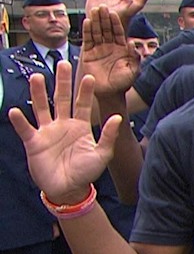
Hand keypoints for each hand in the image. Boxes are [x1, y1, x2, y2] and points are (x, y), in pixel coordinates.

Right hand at [7, 63, 122, 203]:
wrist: (68, 189)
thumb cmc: (86, 172)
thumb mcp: (102, 154)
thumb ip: (108, 136)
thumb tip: (118, 117)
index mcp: (81, 126)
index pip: (83, 104)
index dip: (85, 91)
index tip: (89, 76)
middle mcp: (64, 125)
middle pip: (62, 99)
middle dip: (63, 82)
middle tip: (63, 64)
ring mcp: (48, 132)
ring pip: (42, 108)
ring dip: (39, 93)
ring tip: (37, 77)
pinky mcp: (34, 143)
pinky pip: (25, 129)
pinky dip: (20, 121)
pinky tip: (15, 111)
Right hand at [79, 6, 139, 96]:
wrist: (109, 93)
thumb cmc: (124, 82)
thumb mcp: (133, 70)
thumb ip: (135, 57)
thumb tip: (133, 43)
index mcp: (122, 48)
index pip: (118, 32)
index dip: (116, 22)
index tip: (113, 12)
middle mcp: (110, 46)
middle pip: (107, 29)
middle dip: (104, 18)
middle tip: (101, 6)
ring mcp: (99, 49)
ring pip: (97, 32)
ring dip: (95, 21)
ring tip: (93, 11)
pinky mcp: (89, 54)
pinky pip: (88, 40)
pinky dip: (87, 31)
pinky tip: (87, 22)